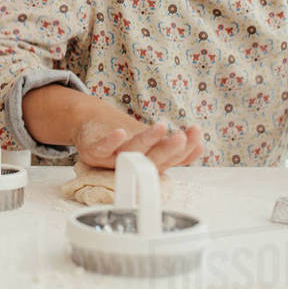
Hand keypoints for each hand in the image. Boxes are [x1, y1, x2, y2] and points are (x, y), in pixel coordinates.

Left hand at [75, 118, 204, 171]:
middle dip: (169, 150)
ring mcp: (111, 159)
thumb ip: (169, 145)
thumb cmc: (122, 135)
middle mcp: (132, 164)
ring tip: (163, 127)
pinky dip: (110, 141)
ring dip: (147, 141)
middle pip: (153, 160)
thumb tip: (198, 145)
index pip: (170, 161)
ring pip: (132, 152)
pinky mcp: (93, 151)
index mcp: (146, 165)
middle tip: (183, 138)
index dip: (185, 153)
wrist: (88, 124)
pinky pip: (102, 147)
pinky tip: (120, 132)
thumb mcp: (149, 140)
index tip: (198, 140)